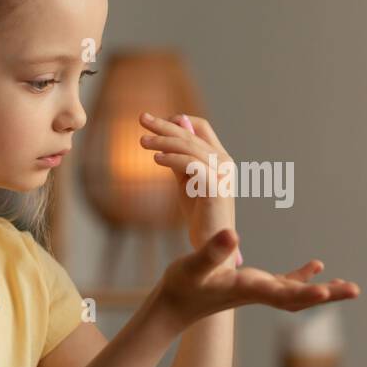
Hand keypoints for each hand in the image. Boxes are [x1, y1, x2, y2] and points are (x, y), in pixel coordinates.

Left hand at [138, 112, 235, 253]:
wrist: (213, 248)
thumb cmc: (200, 214)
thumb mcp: (186, 180)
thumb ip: (179, 157)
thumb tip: (173, 128)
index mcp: (220, 158)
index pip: (202, 127)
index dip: (179, 121)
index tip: (154, 122)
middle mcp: (224, 163)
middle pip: (192, 135)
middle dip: (164, 125)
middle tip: (142, 119)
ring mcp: (222, 175)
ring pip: (190, 147)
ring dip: (163, 141)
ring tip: (143, 142)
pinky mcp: (216, 189)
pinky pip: (192, 165)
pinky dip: (173, 159)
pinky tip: (156, 159)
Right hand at [151, 228, 359, 332]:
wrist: (174, 306)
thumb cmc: (181, 286)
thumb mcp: (192, 266)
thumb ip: (211, 252)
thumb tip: (233, 234)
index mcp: (245, 289)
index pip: (279, 293)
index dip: (302, 291)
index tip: (324, 291)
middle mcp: (258, 293)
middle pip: (298, 298)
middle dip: (327, 295)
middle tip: (355, 290)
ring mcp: (258, 292)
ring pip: (298, 294)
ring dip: (324, 291)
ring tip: (350, 287)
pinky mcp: (255, 287)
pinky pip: (286, 284)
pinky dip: (304, 277)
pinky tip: (319, 265)